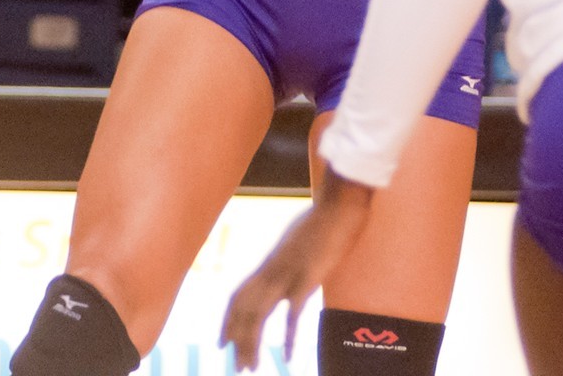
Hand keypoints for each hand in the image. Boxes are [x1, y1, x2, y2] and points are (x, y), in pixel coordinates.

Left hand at [221, 174, 373, 370]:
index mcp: (270, 261)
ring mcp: (288, 273)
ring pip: (259, 313)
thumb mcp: (299, 238)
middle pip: (244, 308)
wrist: (340, 203)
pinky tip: (287, 357)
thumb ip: (291, 253)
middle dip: (237, 339)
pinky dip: (288, 338)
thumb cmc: (326, 216)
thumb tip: (290, 261)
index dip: (228, 320)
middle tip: (237, 367)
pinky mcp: (308, 277)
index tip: (222, 343)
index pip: (238, 294)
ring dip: (252, 342)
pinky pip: (292, 313)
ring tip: (252, 367)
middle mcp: (272, 269)